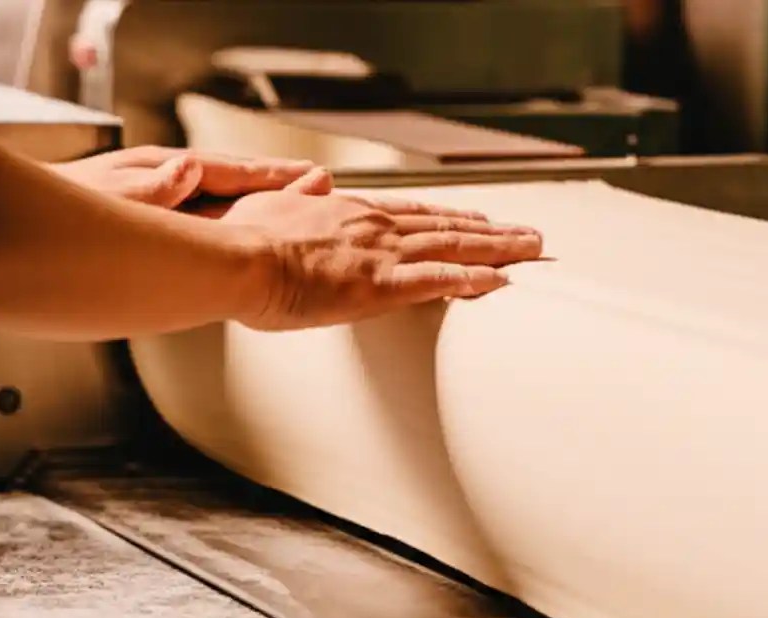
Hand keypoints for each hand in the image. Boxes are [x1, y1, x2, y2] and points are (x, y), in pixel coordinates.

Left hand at [51, 146, 329, 207]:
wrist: (22, 228)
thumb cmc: (60, 216)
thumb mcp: (111, 201)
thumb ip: (153, 190)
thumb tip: (190, 169)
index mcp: (165, 174)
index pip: (233, 173)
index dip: (276, 178)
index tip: (312, 179)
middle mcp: (167, 179)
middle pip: (235, 178)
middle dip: (278, 181)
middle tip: (319, 184)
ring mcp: (160, 195)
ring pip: (222, 193)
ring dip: (259, 197)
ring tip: (293, 199)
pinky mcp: (151, 215)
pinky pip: (205, 211)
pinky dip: (231, 213)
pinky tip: (240, 224)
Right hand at [224, 170, 542, 329]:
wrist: (237, 260)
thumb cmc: (242, 239)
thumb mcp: (268, 204)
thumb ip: (295, 193)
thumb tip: (310, 181)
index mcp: (349, 212)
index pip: (414, 212)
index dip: (450, 217)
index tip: (478, 219)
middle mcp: (375, 227)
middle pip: (446, 226)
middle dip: (491, 231)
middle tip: (526, 234)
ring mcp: (382, 254)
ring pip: (454, 248)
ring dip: (498, 249)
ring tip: (531, 250)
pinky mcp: (381, 286)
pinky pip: (440, 281)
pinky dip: (474, 280)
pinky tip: (501, 281)